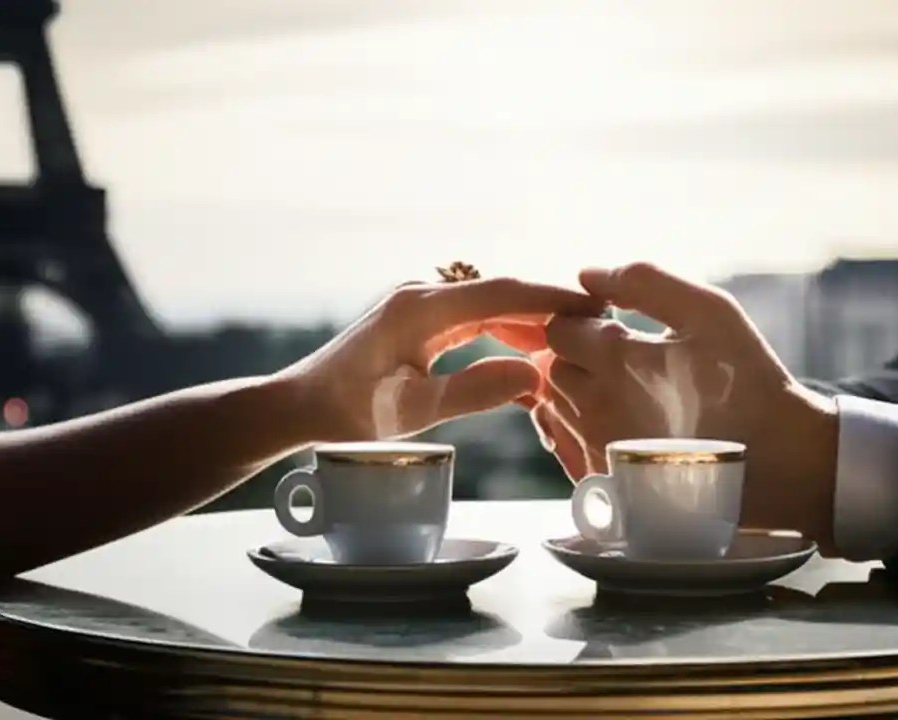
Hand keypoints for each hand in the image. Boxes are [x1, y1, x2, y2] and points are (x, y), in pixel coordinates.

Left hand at [275, 277, 602, 442]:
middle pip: (500, 291)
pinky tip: (528, 347)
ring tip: (571, 339)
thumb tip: (532, 375)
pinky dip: (503, 328)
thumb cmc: (349, 414)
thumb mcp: (413, 411)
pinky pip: (472, 315)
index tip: (595, 307)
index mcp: (421, 309)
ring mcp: (418, 303)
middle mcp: (422, 294)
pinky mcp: (416, 318)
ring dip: (528, 318)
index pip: (502, 293)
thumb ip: (473, 391)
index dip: (552, 298)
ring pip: (488, 302)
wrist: (300, 406)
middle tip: (597, 323)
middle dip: (549, 305)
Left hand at [535, 262, 840, 550]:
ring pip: (558, 409)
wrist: (780, 460)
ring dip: (579, 393)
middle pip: (554, 369)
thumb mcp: (710, 311)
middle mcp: (596, 408)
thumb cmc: (748, 380)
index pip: (559, 328)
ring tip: (630, 391)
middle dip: (578, 356)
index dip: (583, 319)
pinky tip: (618, 423)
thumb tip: (586, 274)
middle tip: (623, 358)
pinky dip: (578, 430)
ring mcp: (597, 451)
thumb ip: (644, 281)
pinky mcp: (606, 485)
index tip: (614, 324)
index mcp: (617, 361)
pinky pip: (566, 449)